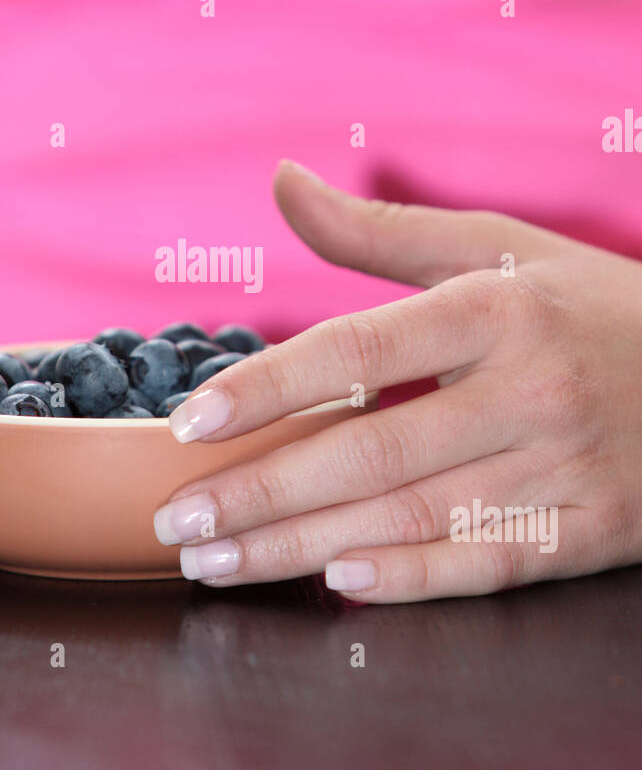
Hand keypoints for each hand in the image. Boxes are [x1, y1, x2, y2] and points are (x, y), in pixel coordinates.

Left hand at [153, 160, 641, 602]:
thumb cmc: (588, 306)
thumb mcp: (498, 249)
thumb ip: (381, 232)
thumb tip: (282, 181)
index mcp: (497, 309)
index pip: (359, 352)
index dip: (267, 389)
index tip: (188, 425)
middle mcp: (531, 389)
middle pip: (371, 450)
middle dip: (263, 492)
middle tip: (176, 520)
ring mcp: (565, 467)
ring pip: (412, 517)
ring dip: (302, 548)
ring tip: (216, 563)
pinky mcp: (592, 530)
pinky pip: (487, 563)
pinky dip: (411, 579)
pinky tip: (335, 587)